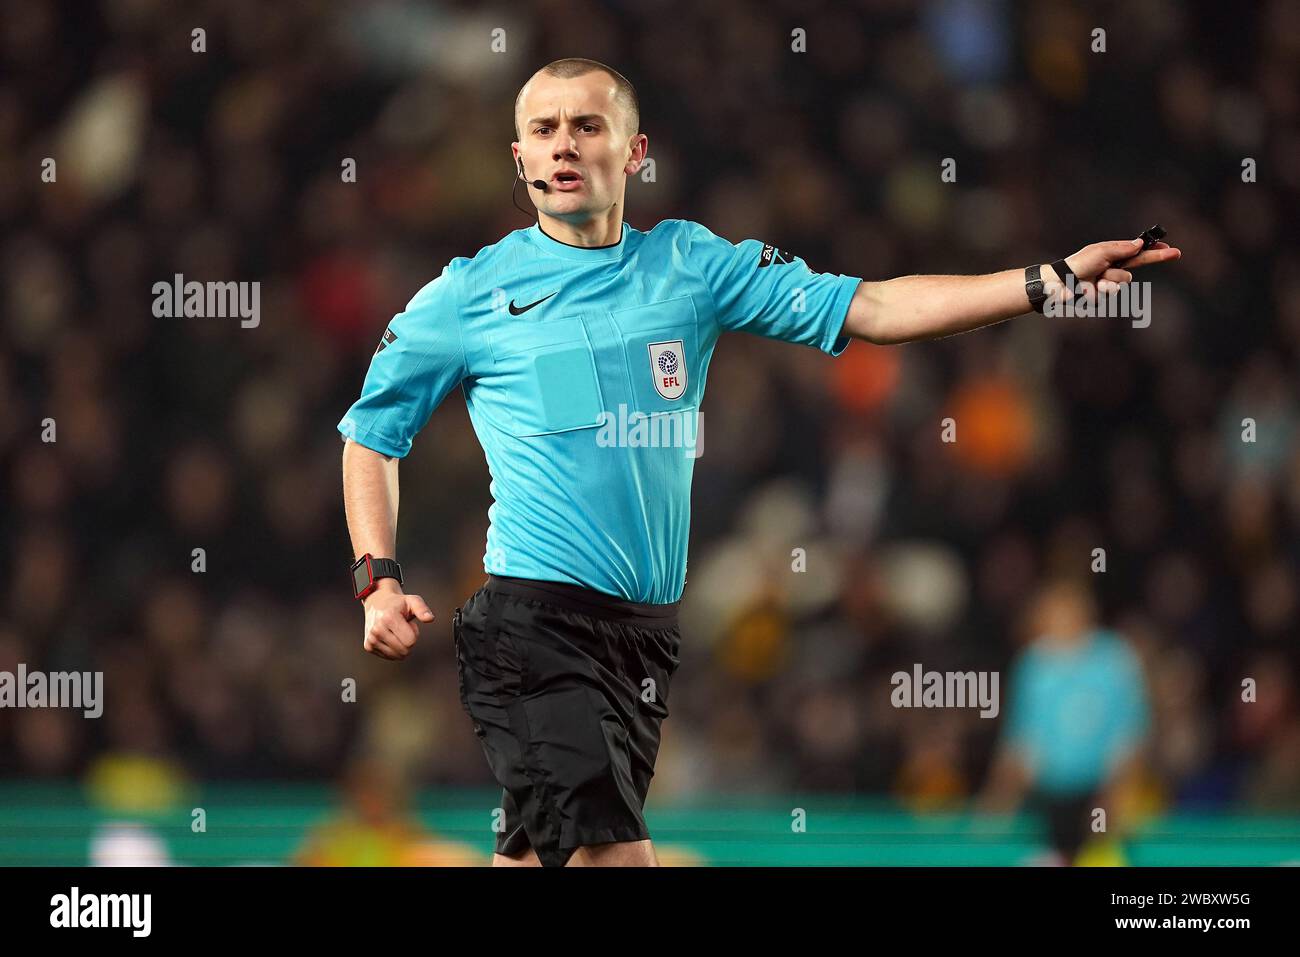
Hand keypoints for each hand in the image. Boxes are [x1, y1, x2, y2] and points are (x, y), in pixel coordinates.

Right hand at [361, 583, 434, 659]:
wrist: (377, 603)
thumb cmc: (398, 603)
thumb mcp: (413, 601)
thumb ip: (422, 609)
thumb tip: (430, 618)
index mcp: (388, 618)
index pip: (410, 641)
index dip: (414, 633)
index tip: (408, 623)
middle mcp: (377, 629)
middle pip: (405, 650)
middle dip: (408, 641)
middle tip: (402, 627)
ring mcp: (371, 639)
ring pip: (397, 656)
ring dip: (401, 646)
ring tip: (395, 631)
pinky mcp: (368, 646)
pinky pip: (389, 657)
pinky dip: (393, 649)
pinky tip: (389, 636)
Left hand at [1044, 236, 1181, 301]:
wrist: (1061, 284)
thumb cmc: (1078, 265)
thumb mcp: (1101, 252)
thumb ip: (1121, 249)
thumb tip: (1139, 244)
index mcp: (1113, 255)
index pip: (1137, 253)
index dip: (1154, 251)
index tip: (1170, 248)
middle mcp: (1113, 268)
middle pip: (1138, 265)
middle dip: (1155, 257)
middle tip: (1174, 252)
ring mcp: (1109, 283)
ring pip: (1124, 281)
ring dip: (1111, 278)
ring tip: (1095, 277)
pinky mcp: (1104, 296)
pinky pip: (1112, 293)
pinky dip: (1102, 289)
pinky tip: (1091, 288)